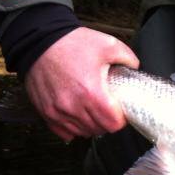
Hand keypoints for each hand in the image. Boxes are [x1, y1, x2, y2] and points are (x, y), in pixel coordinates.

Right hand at [24, 27, 138, 141]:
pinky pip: (64, 131)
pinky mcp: (45, 112)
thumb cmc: (71, 43)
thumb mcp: (108, 44)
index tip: (121, 111)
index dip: (121, 119)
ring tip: (94, 111)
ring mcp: (57, 111)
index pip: (112, 124)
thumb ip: (128, 58)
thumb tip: (135, 68)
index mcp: (91, 92)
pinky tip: (79, 116)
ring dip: (91, 125)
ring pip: (82, 132)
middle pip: (98, 130)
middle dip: (108, 122)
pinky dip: (74, 127)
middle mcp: (72, 106)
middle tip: (109, 109)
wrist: (39, 41)